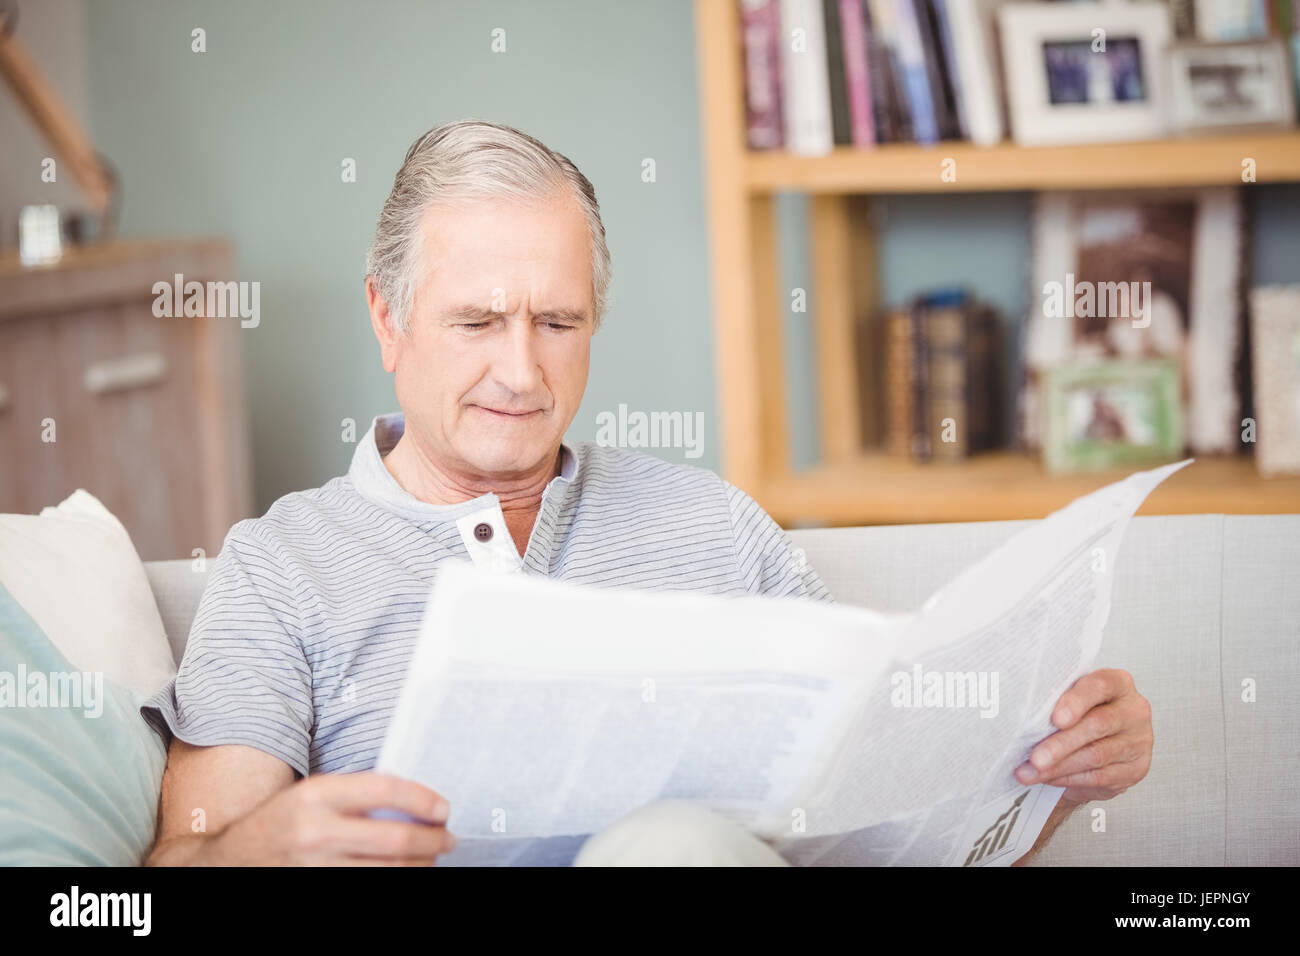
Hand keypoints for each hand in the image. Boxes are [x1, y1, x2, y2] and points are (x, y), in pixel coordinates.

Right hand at [202, 772, 456, 865]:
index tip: (443, 809)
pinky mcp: (315, 890)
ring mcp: (314, 868)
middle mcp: (314, 832)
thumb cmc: (283, 821)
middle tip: (448, 838)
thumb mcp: (312, 794)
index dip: (422, 800)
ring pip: (387, 873)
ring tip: (431, 858)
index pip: (384, 789)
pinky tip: (406, 873)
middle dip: (432, 840)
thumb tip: (417, 803)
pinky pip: (368, 889)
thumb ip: (356, 795)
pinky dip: (395, 880)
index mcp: (316, 794)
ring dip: (420, 866)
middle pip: (393, 840)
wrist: (230, 859)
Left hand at [1015, 668, 1152, 805]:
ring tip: (1032, 771)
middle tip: (1035, 757)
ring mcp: (1138, 741)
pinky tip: (1049, 777)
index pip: (1100, 686)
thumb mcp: (1071, 699)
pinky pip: (1099, 776)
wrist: (1102, 743)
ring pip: (1095, 755)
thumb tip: (1023, 718)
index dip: (1076, 702)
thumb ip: (1056, 701)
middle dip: (1061, 744)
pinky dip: (1068, 778)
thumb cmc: (1082, 713)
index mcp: (1118, 683)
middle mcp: (1134, 710)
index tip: (1055, 719)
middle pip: (1097, 725)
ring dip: (1059, 766)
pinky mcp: (1136, 768)